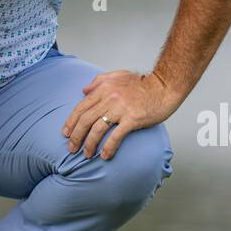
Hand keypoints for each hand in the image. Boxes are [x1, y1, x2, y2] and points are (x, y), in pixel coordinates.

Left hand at [62, 70, 180, 159]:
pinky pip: (116, 136)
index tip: (66, 133)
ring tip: (86, 154)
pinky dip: (108, 148)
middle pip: (85, 120)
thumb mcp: (118, 75)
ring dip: (89, 144)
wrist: (165, 86)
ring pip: (97, 129)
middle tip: (72, 148)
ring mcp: (121, 109)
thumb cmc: (144, 83)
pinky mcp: (132, 119)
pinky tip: (105, 155)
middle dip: (76, 136)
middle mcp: (109, 98)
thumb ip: (99, 80)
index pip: (81, 107)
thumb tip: (84, 90)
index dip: (71, 122)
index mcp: (104, 88)